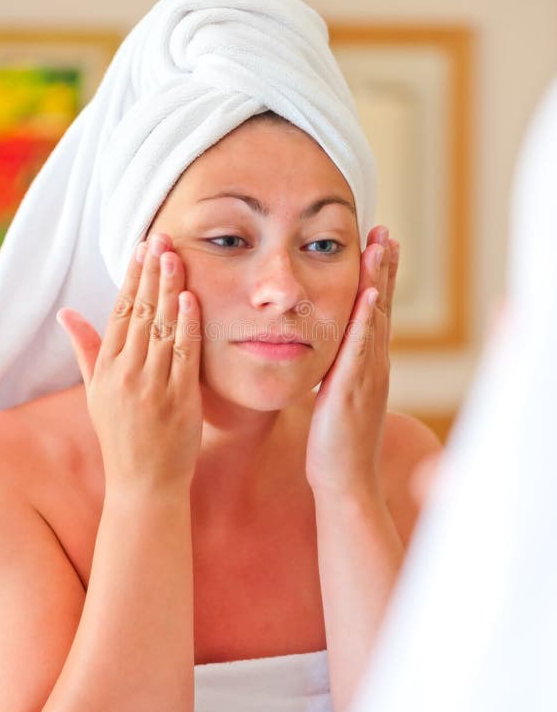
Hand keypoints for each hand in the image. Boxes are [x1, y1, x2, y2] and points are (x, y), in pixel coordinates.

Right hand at [56, 233, 202, 495]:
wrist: (143, 484)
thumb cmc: (121, 436)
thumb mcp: (95, 392)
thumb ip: (85, 349)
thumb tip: (65, 314)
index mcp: (106, 369)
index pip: (119, 313)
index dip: (131, 278)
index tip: (140, 249)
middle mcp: (126, 373)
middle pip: (140, 313)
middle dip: (151, 273)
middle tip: (161, 238)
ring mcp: (153, 385)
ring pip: (162, 328)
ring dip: (169, 289)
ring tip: (176, 256)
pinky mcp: (180, 398)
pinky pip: (185, 355)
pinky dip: (188, 325)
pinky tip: (191, 299)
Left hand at [305, 226, 398, 501]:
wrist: (344, 481)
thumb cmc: (335, 441)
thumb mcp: (336, 396)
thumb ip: (336, 370)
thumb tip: (325, 350)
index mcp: (367, 363)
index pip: (375, 311)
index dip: (378, 277)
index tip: (378, 244)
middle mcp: (373, 364)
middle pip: (381, 306)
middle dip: (384, 267)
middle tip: (385, 231)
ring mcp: (367, 375)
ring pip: (376, 320)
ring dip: (380, 281)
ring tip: (382, 246)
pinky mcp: (352, 390)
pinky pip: (361, 349)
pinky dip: (368, 321)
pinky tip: (369, 295)